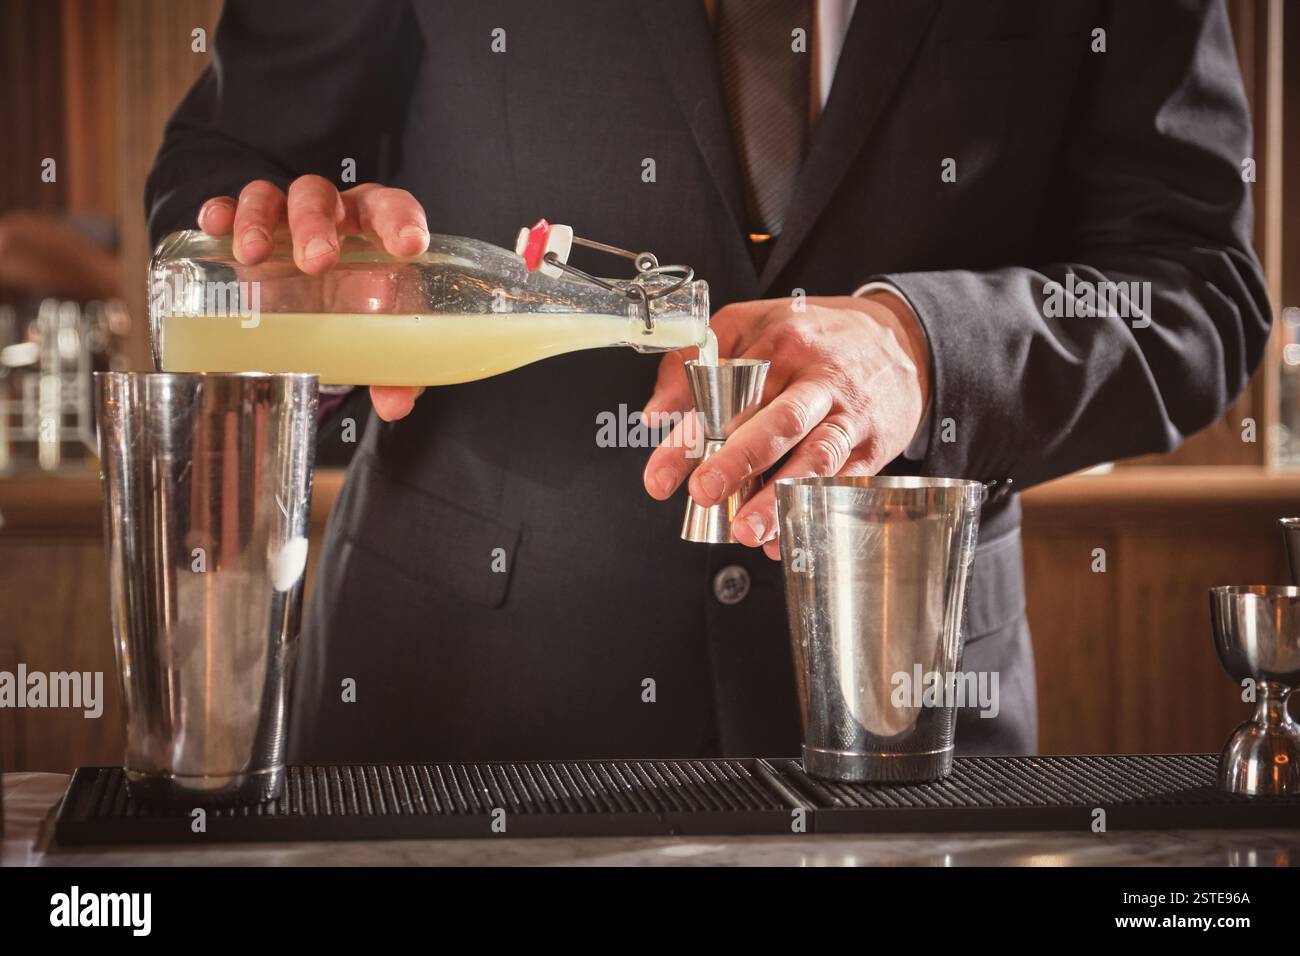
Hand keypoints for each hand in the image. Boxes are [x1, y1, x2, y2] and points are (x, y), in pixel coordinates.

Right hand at [197, 176, 429, 420]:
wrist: (321, 314)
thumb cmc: (361, 313)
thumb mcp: (382, 339)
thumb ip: (396, 370)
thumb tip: (394, 404)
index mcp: (377, 230)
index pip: (393, 208)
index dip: (402, 221)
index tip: (407, 246)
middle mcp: (332, 216)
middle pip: (321, 199)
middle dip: (316, 225)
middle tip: (316, 262)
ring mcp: (286, 219)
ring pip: (272, 198)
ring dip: (260, 219)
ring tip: (254, 254)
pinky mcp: (247, 232)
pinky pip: (230, 208)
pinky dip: (221, 212)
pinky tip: (215, 226)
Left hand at [641, 292, 929, 559]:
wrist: (899, 340)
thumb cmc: (814, 337)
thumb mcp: (751, 325)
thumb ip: (694, 361)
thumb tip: (657, 415)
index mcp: (778, 347)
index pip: (726, 394)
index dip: (690, 438)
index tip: (661, 477)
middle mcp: (816, 381)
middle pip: (779, 422)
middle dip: (739, 461)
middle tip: (705, 493)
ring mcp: (848, 415)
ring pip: (816, 457)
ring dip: (779, 499)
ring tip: (747, 531)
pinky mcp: (872, 446)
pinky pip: (842, 483)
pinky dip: (812, 513)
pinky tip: (784, 539)